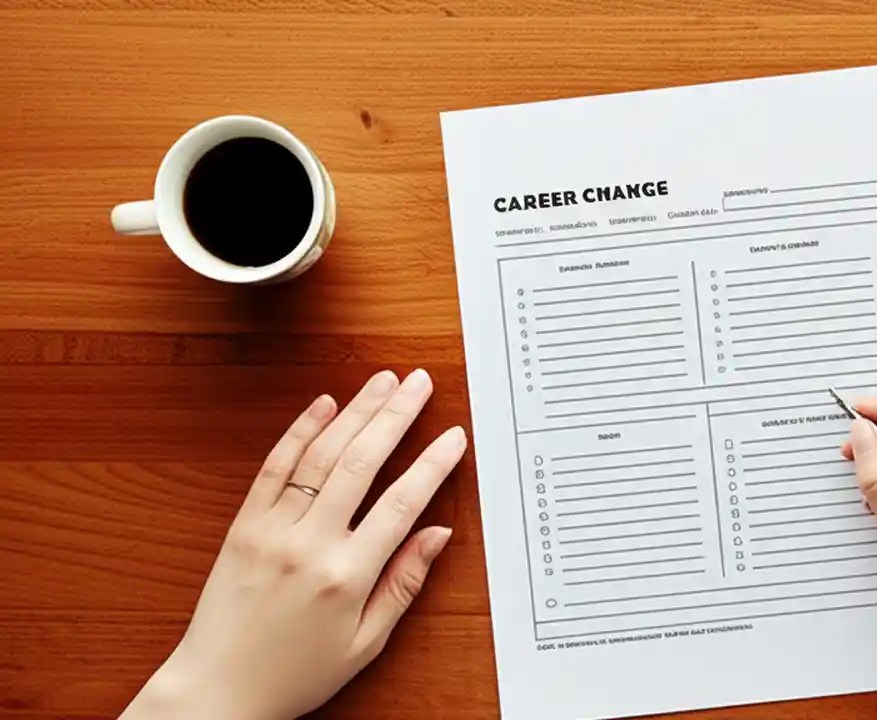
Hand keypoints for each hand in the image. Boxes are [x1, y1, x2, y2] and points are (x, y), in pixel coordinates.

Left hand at [122, 370, 465, 719]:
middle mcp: (308, 544)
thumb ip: (404, 583)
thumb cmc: (295, 674)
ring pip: (320, 454)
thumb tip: (437, 535)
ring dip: (355, 412)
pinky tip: (324, 404)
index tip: (453, 437)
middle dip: (396, 416)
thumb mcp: (365, 642)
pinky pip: (274, 467)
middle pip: (361, 463)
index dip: (432, 465)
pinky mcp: (244, 525)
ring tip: (383, 382)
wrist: (217, 689)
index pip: (401, 504)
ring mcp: (272, 529)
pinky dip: (300, 431)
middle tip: (419, 383)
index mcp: (346, 576)